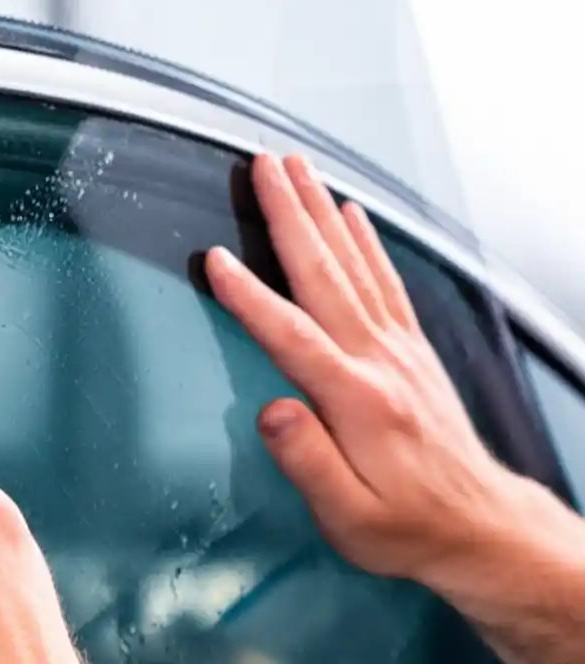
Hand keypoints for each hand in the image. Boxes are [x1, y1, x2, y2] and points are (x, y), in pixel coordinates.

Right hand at [206, 154, 584, 663]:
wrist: (478, 528)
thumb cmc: (405, 527)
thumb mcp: (348, 517)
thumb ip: (308, 462)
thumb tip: (271, 411)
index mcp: (357, 399)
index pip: (292, 335)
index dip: (249, 296)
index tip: (215, 260)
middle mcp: (380, 361)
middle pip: (325, 273)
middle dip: (290, 213)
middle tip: (263, 164)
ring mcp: (399, 349)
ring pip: (354, 263)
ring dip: (322, 211)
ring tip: (296, 168)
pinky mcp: (411, 349)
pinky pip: (385, 279)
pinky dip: (366, 240)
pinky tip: (351, 213)